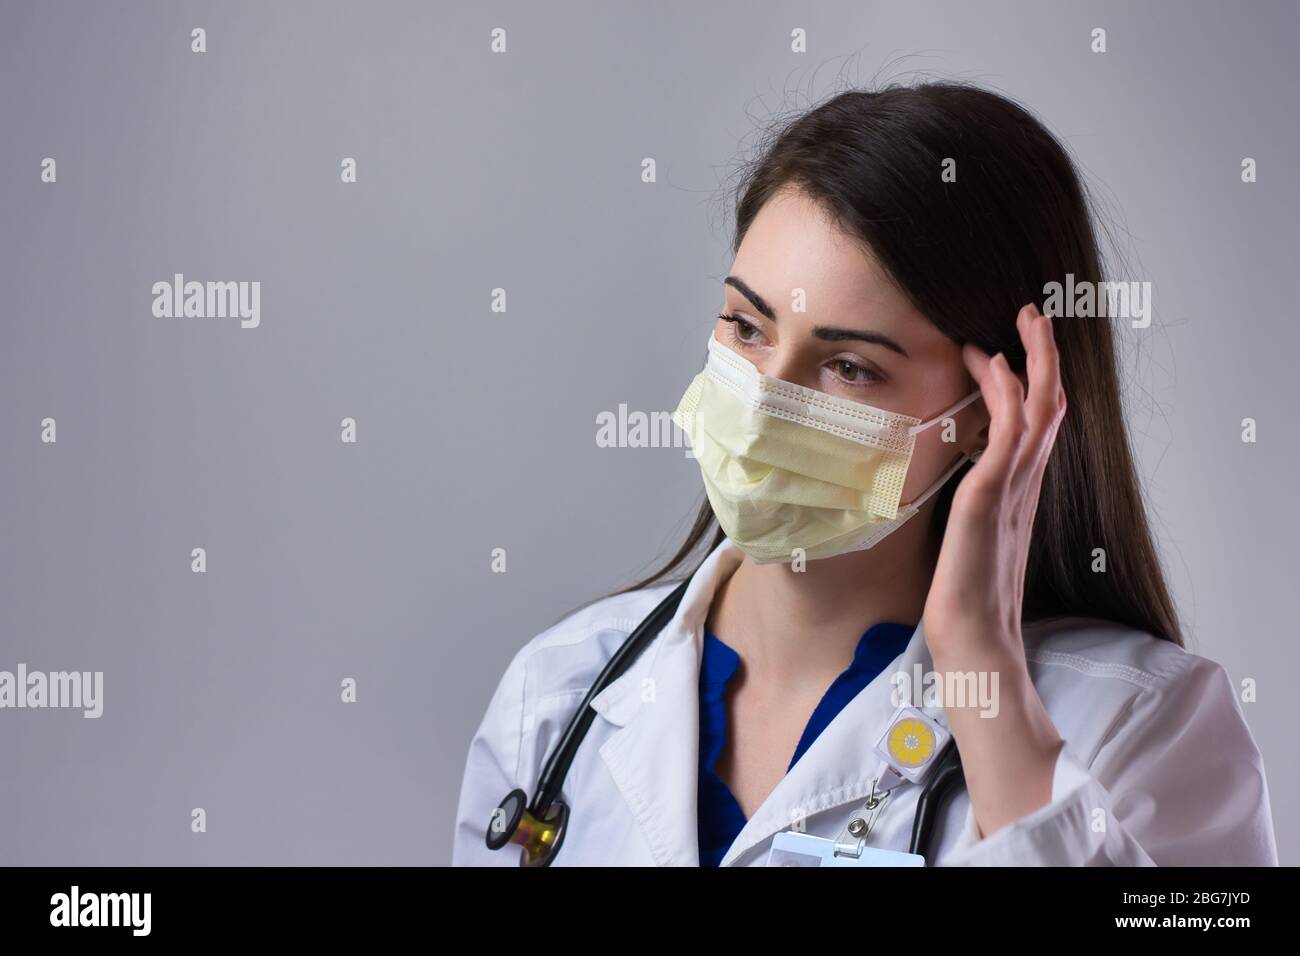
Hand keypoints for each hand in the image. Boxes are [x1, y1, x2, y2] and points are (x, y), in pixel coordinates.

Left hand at [921, 302, 1067, 839]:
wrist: (969, 639)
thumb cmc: (963, 596)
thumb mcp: (966, 537)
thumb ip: (970, 507)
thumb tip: (949, 485)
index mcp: (1019, 493)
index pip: (1036, 426)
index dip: (1034, 383)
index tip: (1016, 348)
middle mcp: (1025, 485)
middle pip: (1048, 407)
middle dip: (1043, 358)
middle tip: (1032, 314)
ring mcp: (1013, 490)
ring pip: (1038, 411)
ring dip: (1031, 361)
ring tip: (1021, 320)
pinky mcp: (992, 498)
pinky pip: (1007, 434)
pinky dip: (1004, 395)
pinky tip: (990, 364)